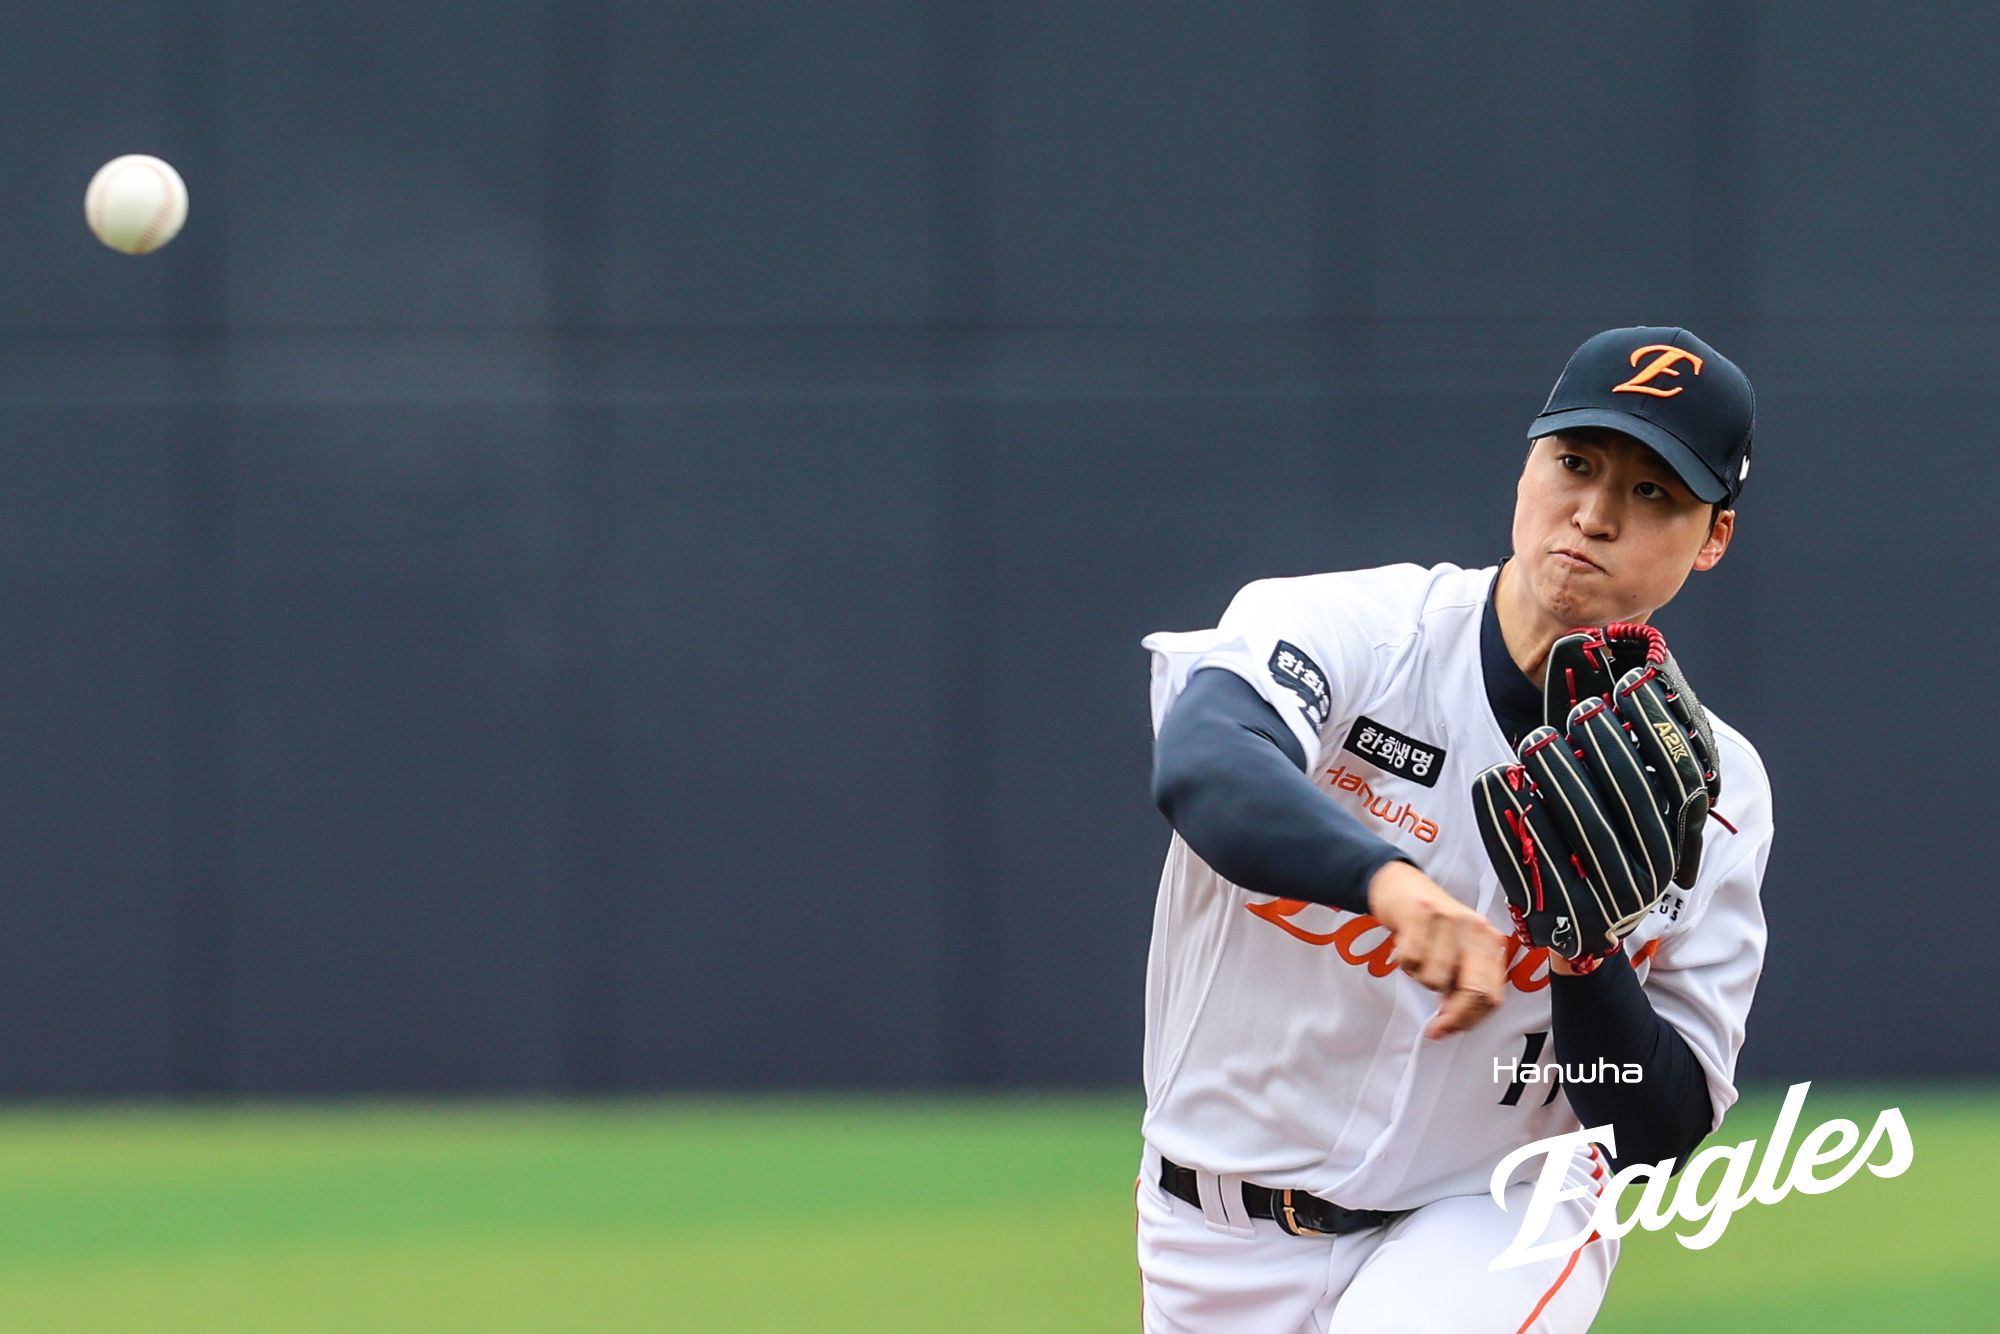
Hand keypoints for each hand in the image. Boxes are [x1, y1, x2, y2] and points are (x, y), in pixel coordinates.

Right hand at [1365, 861, 1508, 1039]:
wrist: (1399, 883)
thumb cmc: (1429, 924)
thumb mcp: (1456, 950)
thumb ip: (1463, 983)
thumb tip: (1453, 1022)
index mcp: (1489, 942)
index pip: (1492, 995)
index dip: (1470, 1020)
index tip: (1448, 1031)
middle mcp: (1475, 929)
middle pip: (1474, 992)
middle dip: (1452, 1016)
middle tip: (1434, 1028)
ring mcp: (1449, 920)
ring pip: (1435, 979)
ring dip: (1420, 977)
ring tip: (1419, 958)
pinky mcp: (1420, 914)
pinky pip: (1410, 960)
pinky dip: (1403, 961)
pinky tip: (1405, 944)